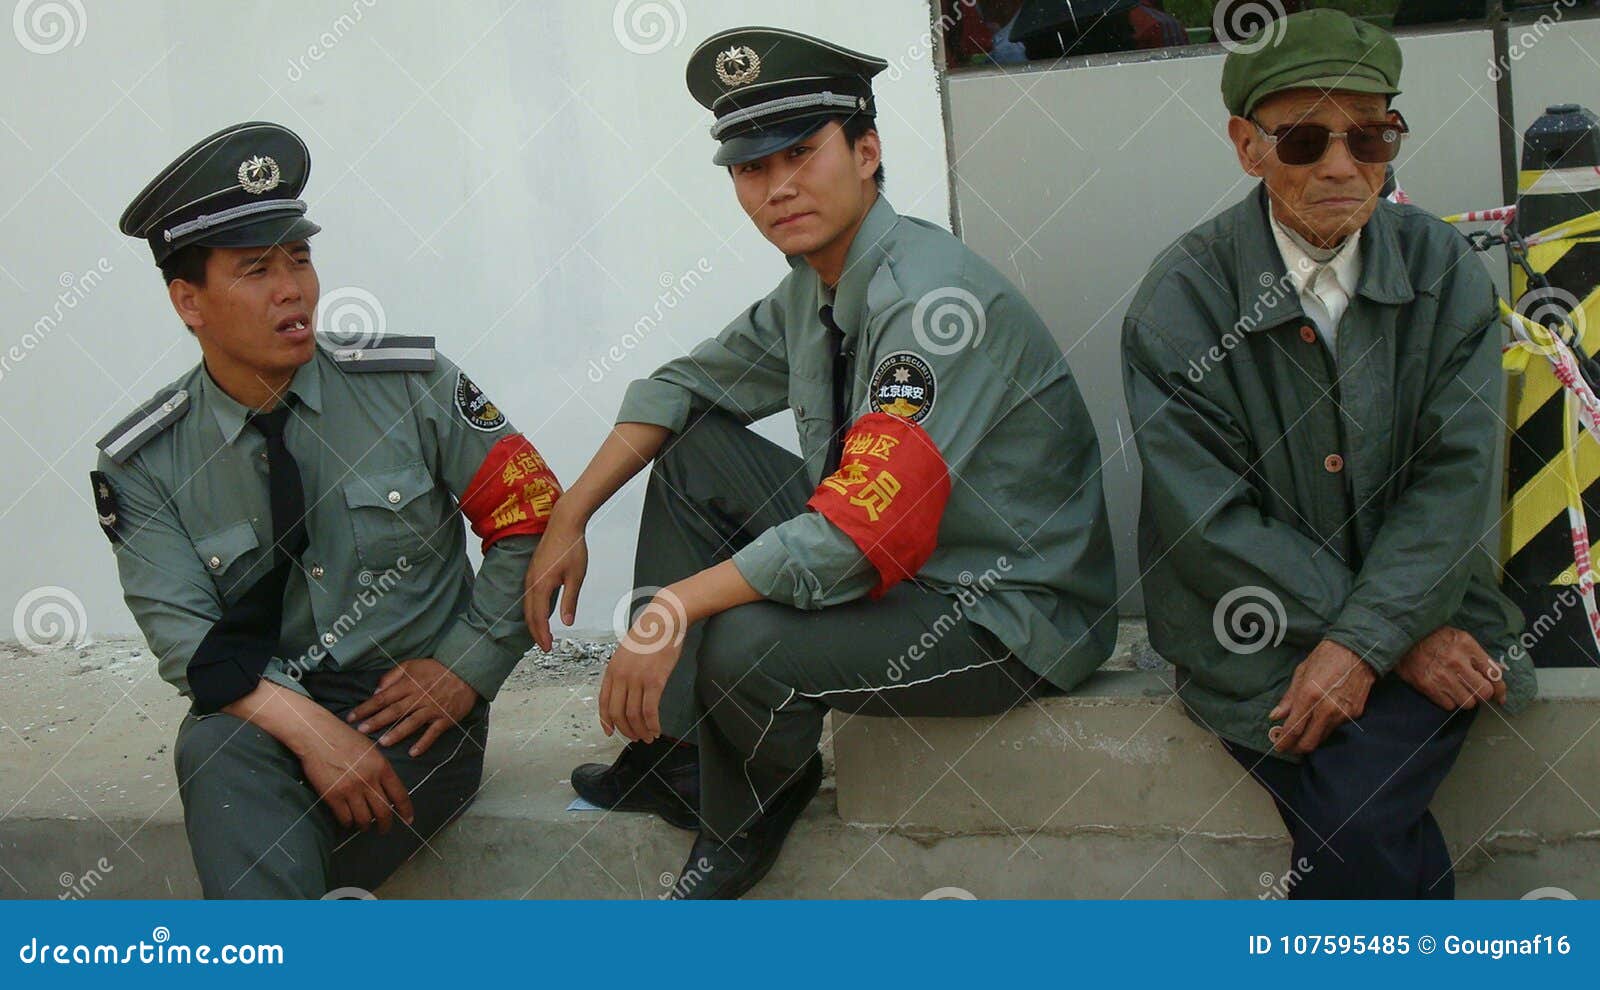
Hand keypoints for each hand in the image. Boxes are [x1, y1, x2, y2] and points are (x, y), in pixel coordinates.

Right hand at [299, 720, 413, 832]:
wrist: (317, 735)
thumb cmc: (344, 738)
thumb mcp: (371, 750)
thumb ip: (381, 770)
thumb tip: (387, 790)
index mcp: (382, 767)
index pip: (400, 795)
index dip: (406, 811)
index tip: (408, 820)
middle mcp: (369, 780)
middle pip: (383, 812)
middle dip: (386, 825)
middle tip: (384, 829)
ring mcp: (351, 789)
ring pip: (364, 819)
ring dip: (365, 826)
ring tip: (364, 826)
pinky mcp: (333, 796)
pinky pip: (345, 818)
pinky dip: (348, 823)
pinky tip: (348, 822)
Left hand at [345, 658, 478, 756]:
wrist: (466, 671)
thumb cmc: (436, 669)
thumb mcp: (412, 665)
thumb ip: (392, 676)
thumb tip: (376, 691)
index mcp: (408, 684)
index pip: (383, 698)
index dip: (366, 708)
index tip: (352, 717)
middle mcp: (418, 697)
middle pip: (394, 711)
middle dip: (376, 721)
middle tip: (361, 731)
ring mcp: (432, 709)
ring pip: (412, 722)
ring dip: (397, 733)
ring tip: (383, 743)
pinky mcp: (445, 718)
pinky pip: (433, 732)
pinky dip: (424, 743)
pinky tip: (413, 752)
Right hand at [525, 508, 587, 651]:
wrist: (563, 524)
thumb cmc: (572, 548)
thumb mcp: (576, 577)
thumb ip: (570, 601)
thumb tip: (567, 622)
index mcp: (541, 586)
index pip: (539, 618)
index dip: (542, 635)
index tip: (547, 648)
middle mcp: (531, 583)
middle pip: (530, 615)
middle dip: (536, 633)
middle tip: (545, 647)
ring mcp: (529, 576)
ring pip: (527, 606)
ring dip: (533, 622)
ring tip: (542, 635)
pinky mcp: (532, 571)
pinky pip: (529, 596)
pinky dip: (532, 609)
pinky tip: (540, 614)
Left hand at [598, 594, 686, 741]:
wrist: (664, 620)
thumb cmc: (649, 634)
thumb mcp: (626, 652)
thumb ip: (622, 671)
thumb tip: (626, 692)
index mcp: (612, 669)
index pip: (604, 702)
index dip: (606, 720)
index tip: (610, 731)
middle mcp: (621, 676)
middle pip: (618, 713)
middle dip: (626, 730)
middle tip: (635, 738)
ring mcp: (637, 679)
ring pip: (634, 715)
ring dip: (641, 731)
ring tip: (648, 737)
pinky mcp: (655, 681)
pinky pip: (650, 711)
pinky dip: (653, 724)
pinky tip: (657, 729)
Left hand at [1269, 639, 1376, 754]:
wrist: (1358, 651)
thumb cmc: (1325, 658)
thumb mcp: (1301, 673)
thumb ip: (1288, 698)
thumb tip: (1275, 717)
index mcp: (1309, 696)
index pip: (1294, 730)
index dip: (1284, 742)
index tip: (1278, 747)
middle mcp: (1326, 709)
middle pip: (1309, 743)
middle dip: (1296, 748)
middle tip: (1288, 746)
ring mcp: (1343, 714)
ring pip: (1323, 738)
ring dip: (1311, 739)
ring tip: (1302, 734)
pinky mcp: (1355, 715)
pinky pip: (1335, 728)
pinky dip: (1325, 728)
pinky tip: (1320, 720)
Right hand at [1396, 626, 1505, 709]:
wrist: (1400, 640)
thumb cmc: (1432, 638)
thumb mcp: (1459, 638)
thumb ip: (1479, 655)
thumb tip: (1498, 671)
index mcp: (1467, 646)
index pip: (1494, 674)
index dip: (1500, 689)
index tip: (1500, 696)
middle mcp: (1456, 661)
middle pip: (1484, 692)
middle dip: (1482, 695)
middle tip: (1474, 690)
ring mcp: (1441, 675)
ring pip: (1468, 702)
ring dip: (1465, 699)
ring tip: (1456, 689)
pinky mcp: (1427, 686)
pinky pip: (1449, 705)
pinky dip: (1448, 701)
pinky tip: (1443, 690)